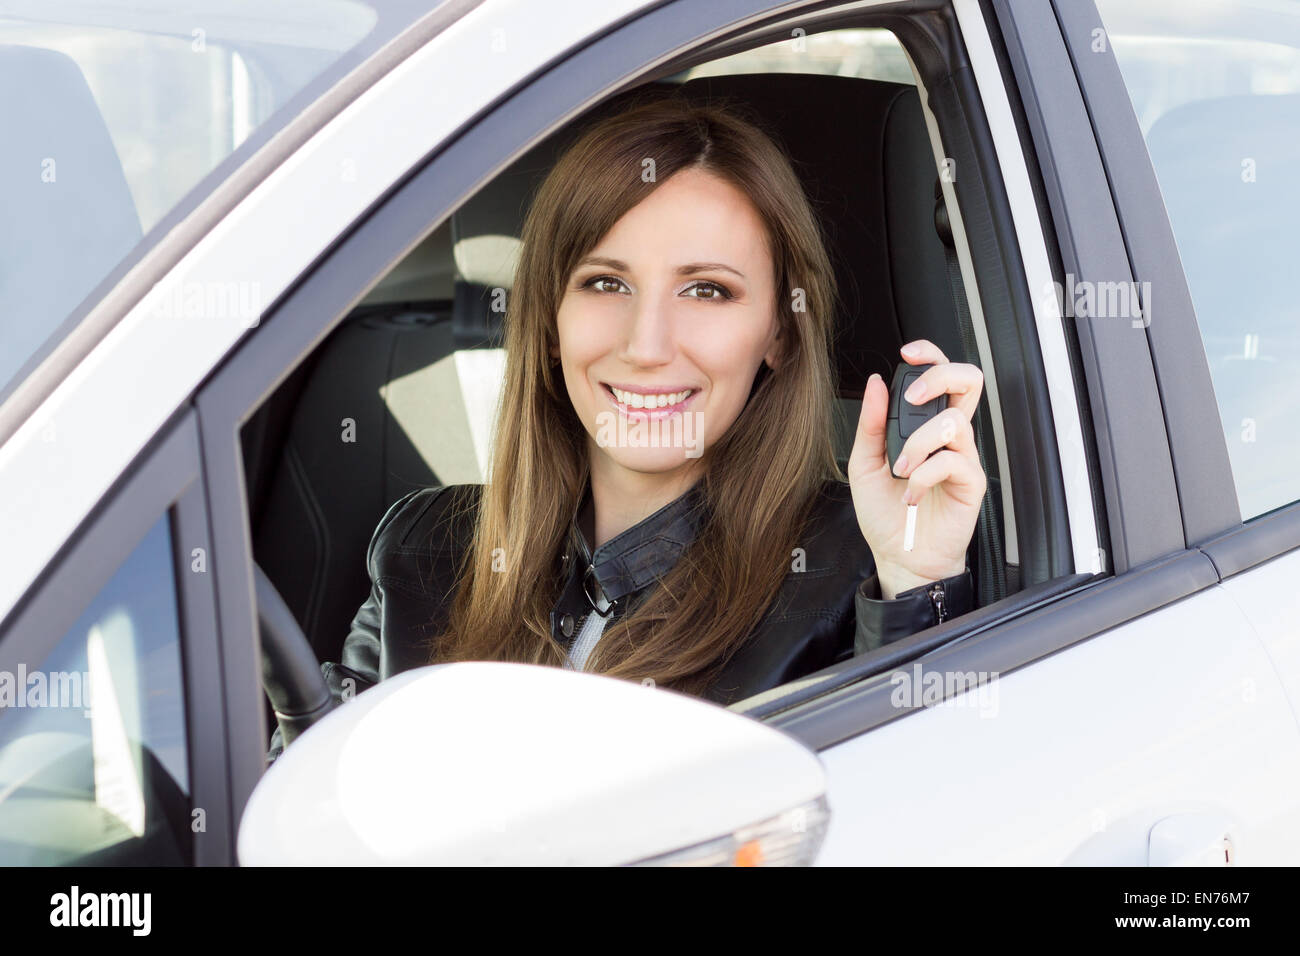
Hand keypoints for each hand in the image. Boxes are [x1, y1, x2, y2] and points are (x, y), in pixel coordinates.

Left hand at [846, 339, 986, 599]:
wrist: (898, 555)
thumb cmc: (886, 512)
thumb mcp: (864, 464)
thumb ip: (871, 424)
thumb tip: (875, 384)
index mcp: (925, 425)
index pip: (941, 376)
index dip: (931, 356)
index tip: (908, 353)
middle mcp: (949, 436)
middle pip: (970, 382)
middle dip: (940, 378)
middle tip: (913, 399)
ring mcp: (963, 457)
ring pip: (955, 421)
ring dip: (919, 442)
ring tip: (901, 468)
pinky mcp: (971, 483)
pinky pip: (953, 461)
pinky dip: (924, 474)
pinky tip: (910, 492)